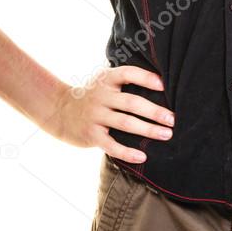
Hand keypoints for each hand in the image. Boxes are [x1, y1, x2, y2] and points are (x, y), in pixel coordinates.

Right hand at [47, 66, 173, 164]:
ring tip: (167, 134)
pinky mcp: (91, 135)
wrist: (58, 109)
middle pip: (132, 103)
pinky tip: (142, 156)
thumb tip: (161, 82)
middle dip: (154, 111)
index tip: (164, 86)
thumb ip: (124, 80)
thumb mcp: (103, 80)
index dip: (146, 78)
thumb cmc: (92, 95)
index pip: (128, 73)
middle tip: (173, 119)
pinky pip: (111, 145)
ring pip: (125, 123)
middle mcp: (100, 96)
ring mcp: (95, 115)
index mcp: (106, 79)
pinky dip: (127, 152)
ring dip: (148, 130)